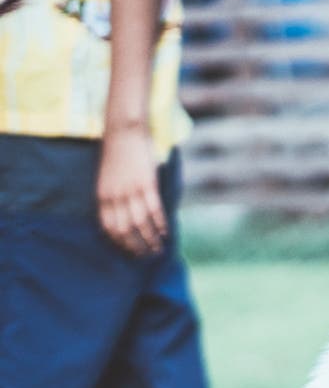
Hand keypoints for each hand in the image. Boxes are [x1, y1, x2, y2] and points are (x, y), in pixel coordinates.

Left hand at [96, 126, 167, 257]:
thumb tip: (125, 217)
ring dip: (151, 239)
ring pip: (140, 223)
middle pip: (125, 229)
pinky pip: (154, 210)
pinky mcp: (146, 183)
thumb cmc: (117, 154)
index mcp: (102, 195)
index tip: (129, 252)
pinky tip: (166, 232)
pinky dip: (161, 224)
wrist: (123, 131)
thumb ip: (113, 197)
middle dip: (136, 246)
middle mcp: (115, 195)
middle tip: (146, 256)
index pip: (109, 227)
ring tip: (159, 248)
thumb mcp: (108, 178)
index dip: (119, 243)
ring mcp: (131, 190)